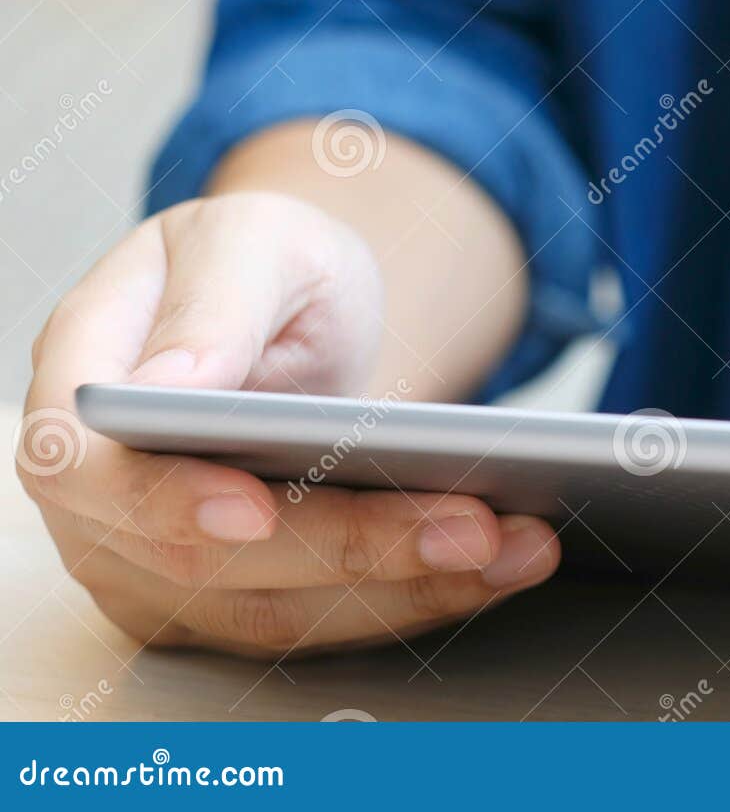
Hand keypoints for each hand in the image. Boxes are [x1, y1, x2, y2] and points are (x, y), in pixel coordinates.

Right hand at [17, 192, 559, 657]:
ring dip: (408, 589)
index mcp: (80, 384)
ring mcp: (158, 563)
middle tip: (473, 527)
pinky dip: (420, 596)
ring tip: (518, 549)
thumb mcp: (251, 240)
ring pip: (276, 611)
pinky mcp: (235, 600)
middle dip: (350, 551)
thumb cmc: (260, 264)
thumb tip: (158, 390)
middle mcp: (102, 497)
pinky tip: (504, 564)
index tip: (253, 510)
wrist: (295, 313)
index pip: (90, 469)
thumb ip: (211, 303)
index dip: (163, 502)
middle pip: (205, 562)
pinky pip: (323, 621)